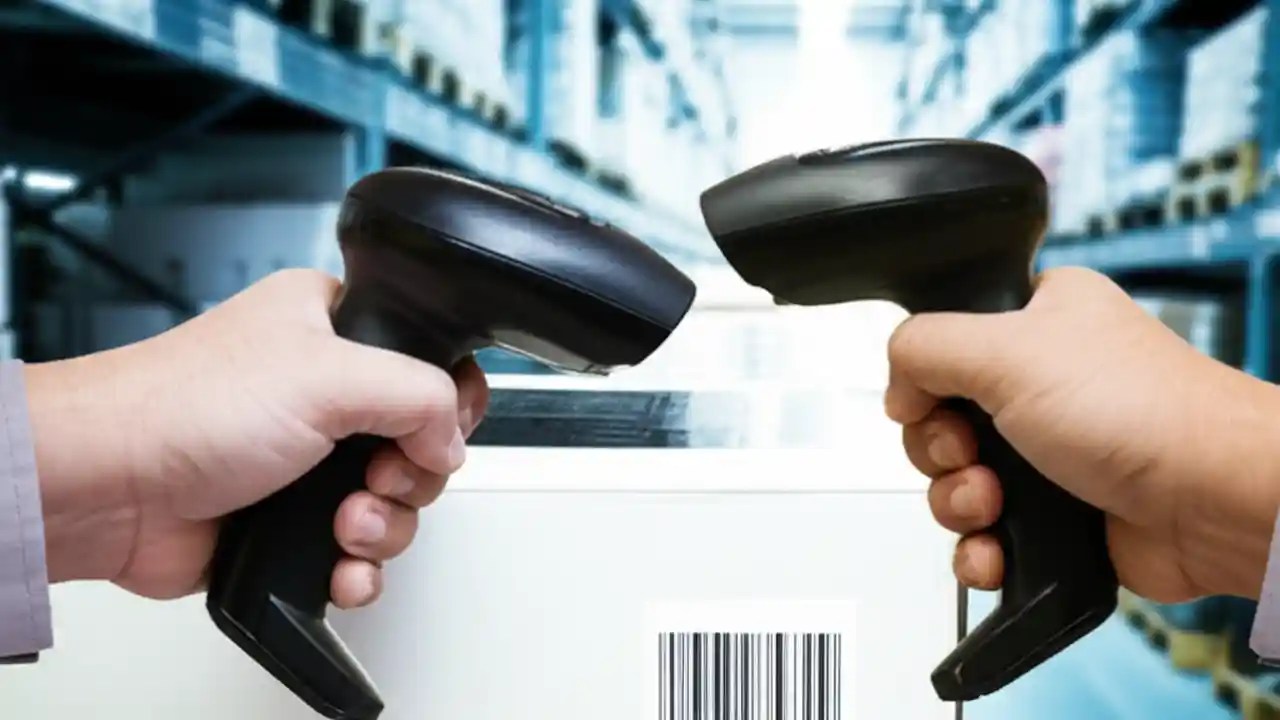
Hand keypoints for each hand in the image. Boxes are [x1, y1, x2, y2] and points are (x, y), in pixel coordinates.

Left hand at [28, 269, 489, 607]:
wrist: (109, 489)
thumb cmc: (182, 408)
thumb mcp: (330, 374)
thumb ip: (420, 396)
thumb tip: (451, 442)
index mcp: (332, 328)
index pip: (430, 362)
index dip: (445, 405)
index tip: (426, 431)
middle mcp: (324, 392)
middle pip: (422, 443)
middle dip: (410, 476)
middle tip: (376, 475)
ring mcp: (308, 459)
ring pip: (395, 504)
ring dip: (382, 527)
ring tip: (343, 523)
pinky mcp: (291, 519)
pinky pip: (357, 552)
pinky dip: (357, 567)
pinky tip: (338, 565)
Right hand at [885, 267, 1279, 602]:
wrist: (1212, 501)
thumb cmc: (1140, 413)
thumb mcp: (1005, 349)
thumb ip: (924, 347)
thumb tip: (897, 385)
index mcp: (1037, 321)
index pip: (944, 344)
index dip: (925, 381)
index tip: (930, 402)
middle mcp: (1042, 383)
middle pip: (939, 421)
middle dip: (941, 453)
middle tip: (973, 455)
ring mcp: (1049, 451)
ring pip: (955, 483)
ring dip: (958, 503)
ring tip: (994, 506)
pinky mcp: (1056, 514)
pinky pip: (986, 535)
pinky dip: (981, 549)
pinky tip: (996, 551)